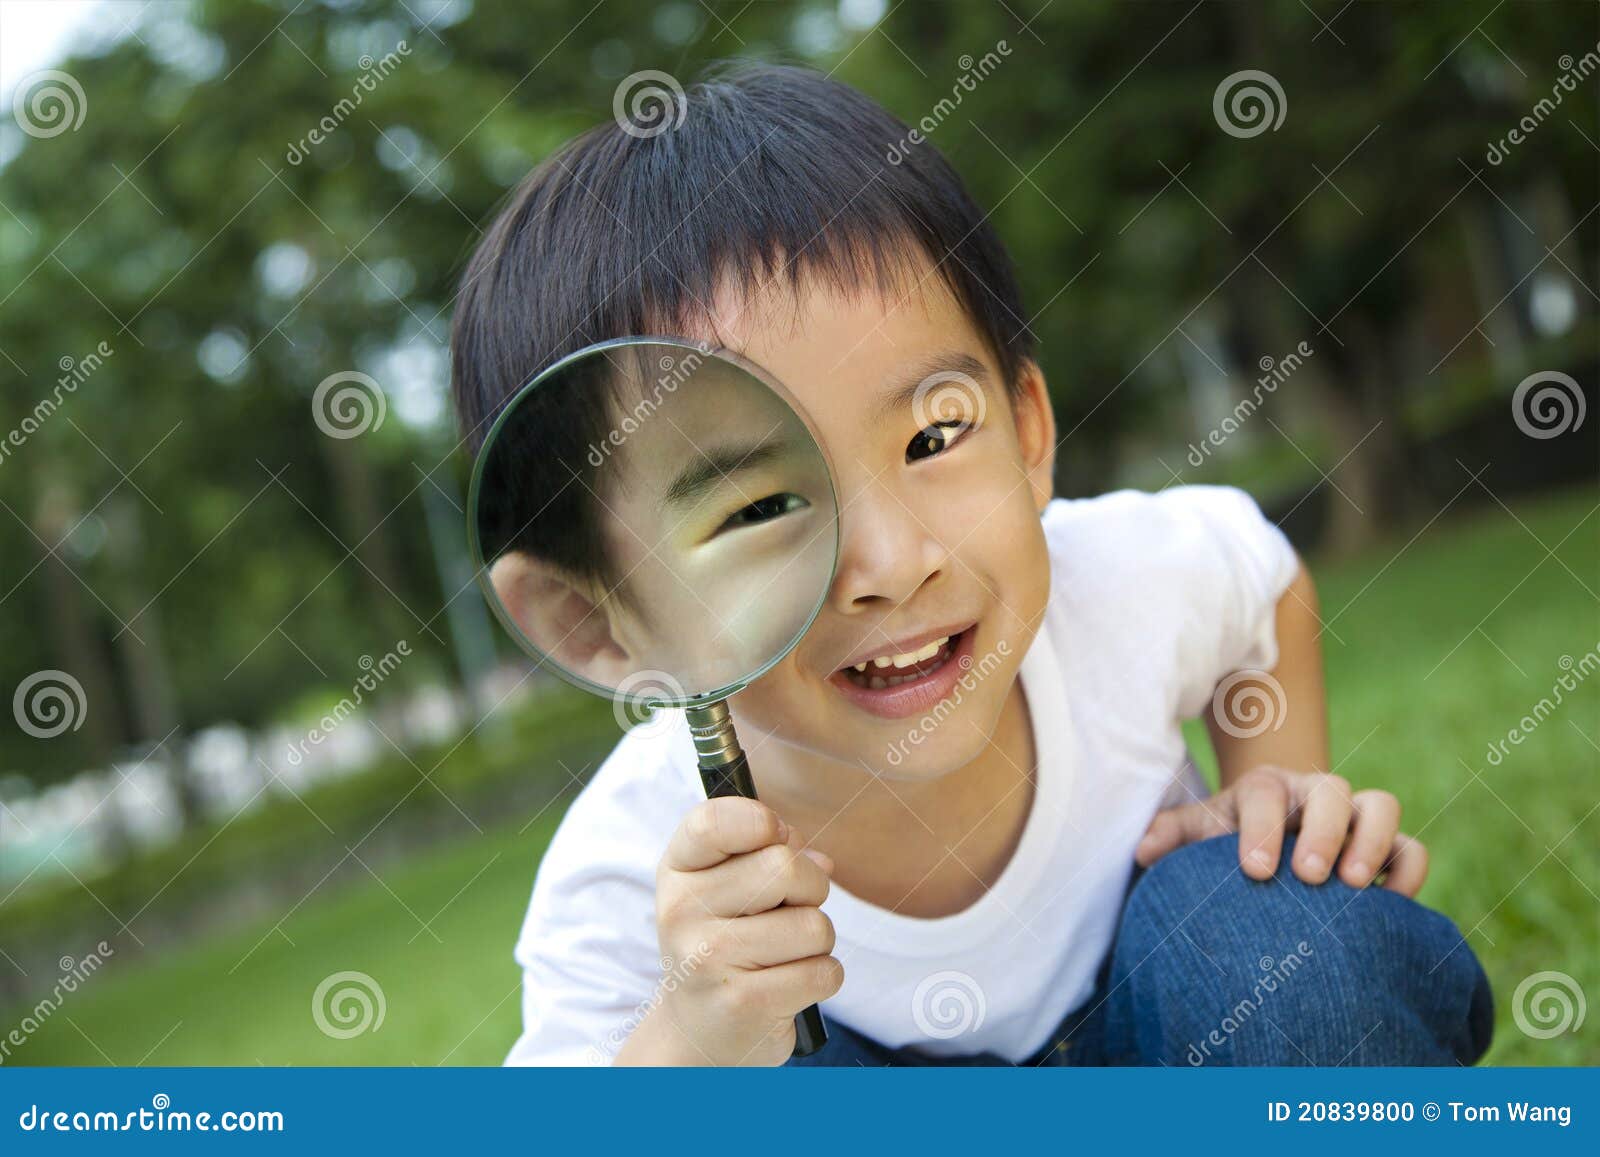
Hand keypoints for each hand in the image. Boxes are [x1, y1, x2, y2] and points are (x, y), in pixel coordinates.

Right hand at [617, 796, 842, 1066]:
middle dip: (810, 887)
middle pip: (785, 867)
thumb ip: (767, 853)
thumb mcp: (725, 887)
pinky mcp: (743, 1004)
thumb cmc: (724, 942)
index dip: (761, 821)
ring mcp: (708, 959)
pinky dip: (822, 977)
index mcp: (678, 869)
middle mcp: (682, 911)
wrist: (697, 1031)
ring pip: (814, 925)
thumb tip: (821, 862)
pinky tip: (788, 985)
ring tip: (783, 954)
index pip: (713, 821)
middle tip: (790, 910)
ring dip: (818, 941)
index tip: (774, 838)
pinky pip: (824, 972)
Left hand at [1135, 766, 1427, 895]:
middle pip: (1331, 791)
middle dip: (1323, 830)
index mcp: (1265, 789)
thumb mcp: (1199, 834)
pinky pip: (1412, 849)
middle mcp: (1315, 795)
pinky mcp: (1388, 847)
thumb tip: (1142, 850)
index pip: (1264, 793)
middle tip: (1308, 874)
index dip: (1260, 828)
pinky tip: (1392, 903)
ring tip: (1354, 885)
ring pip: (1382, 806)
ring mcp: (1356, 817)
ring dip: (1371, 841)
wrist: (1269, 846)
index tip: (1254, 870)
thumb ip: (1172, 836)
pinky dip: (1408, 871)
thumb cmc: (1229, 841)